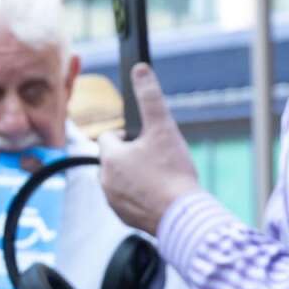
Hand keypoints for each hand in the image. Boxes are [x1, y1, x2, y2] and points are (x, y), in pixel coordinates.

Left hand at [94, 63, 203, 234]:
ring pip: (120, 181)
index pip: (108, 137)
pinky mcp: (125, 218)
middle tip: (157, 158)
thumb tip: (140, 69)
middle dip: (132, 156)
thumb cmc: (172, 174)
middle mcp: (105, 181)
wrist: (182, 217)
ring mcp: (113, 202)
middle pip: (114, 160)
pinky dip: (140, 197)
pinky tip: (160, 195)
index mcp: (110, 158)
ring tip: (160, 178)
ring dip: (135, 177)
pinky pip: (128, 201)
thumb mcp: (163, 128)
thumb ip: (150, 97)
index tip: (144, 139)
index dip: (127, 135)